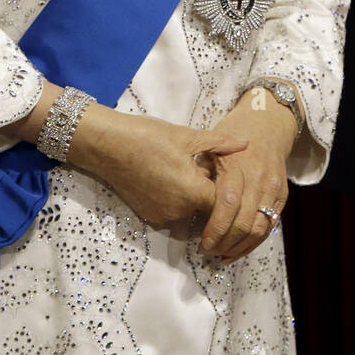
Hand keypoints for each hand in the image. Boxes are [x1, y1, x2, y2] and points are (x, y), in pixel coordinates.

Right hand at [70, 106, 249, 227]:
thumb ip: (219, 145)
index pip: (225, 202)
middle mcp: (179, 212)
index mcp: (193, 192)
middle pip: (210, 212)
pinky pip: (175, 215)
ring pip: (193, 215)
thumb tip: (245, 143)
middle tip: (210, 169)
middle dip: (214, 194)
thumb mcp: (188, 136)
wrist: (108, 145)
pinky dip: (180, 202)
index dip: (229, 187)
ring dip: (197, 199)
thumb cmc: (148, 136)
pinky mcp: (149, 217)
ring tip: (191, 171)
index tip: (225, 169)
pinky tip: (173, 178)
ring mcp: (162, 217)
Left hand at [198, 91, 295, 263]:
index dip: (215, 229)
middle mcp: (259, 178)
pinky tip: (237, 250)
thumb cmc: (232, 133)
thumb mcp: (211, 145)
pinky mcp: (282, 195)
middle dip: (224, 243)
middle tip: (207, 252)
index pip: (227, 205)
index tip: (201, 242)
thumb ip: (201, 175)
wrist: (268, 123)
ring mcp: (273, 187)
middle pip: (244, 222)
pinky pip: (270, 226)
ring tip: (220, 255)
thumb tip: (187, 206)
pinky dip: (253, 243)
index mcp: (237, 165)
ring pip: (259, 229)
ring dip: (239, 248)